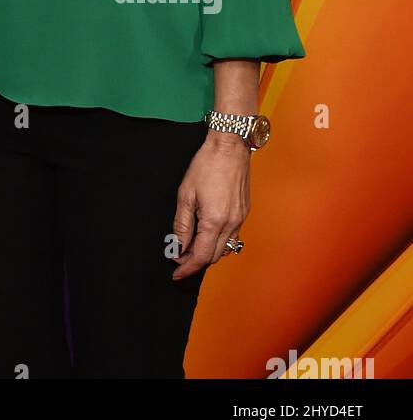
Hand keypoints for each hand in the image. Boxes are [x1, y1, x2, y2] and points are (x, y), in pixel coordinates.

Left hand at [170, 133, 249, 279]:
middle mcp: (231, 224)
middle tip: (179, 259)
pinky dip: (219, 242)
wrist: (229, 147)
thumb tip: (178, 245)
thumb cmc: (206, 165)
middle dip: (196, 262)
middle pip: (214, 256)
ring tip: (190, 249)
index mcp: (214, 221)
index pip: (200, 256)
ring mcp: (240, 219)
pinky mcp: (244, 212)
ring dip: (208, 253)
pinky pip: (232, 237)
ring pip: (225, 248)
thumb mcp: (186, 194)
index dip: (187, 267)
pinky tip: (207, 236)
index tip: (176, 272)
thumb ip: (182, 223)